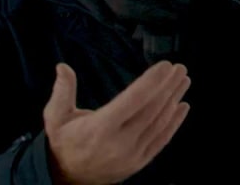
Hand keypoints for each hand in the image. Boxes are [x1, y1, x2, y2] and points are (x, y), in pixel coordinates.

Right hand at [43, 61, 190, 184]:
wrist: (68, 178)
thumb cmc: (65, 142)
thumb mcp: (56, 118)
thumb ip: (62, 92)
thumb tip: (62, 66)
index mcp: (100, 128)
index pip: (133, 100)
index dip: (152, 81)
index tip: (165, 65)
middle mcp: (119, 143)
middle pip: (151, 109)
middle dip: (168, 86)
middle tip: (180, 68)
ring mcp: (132, 155)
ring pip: (159, 123)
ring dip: (174, 100)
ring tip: (183, 81)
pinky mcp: (140, 162)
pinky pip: (161, 140)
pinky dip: (174, 122)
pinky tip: (182, 106)